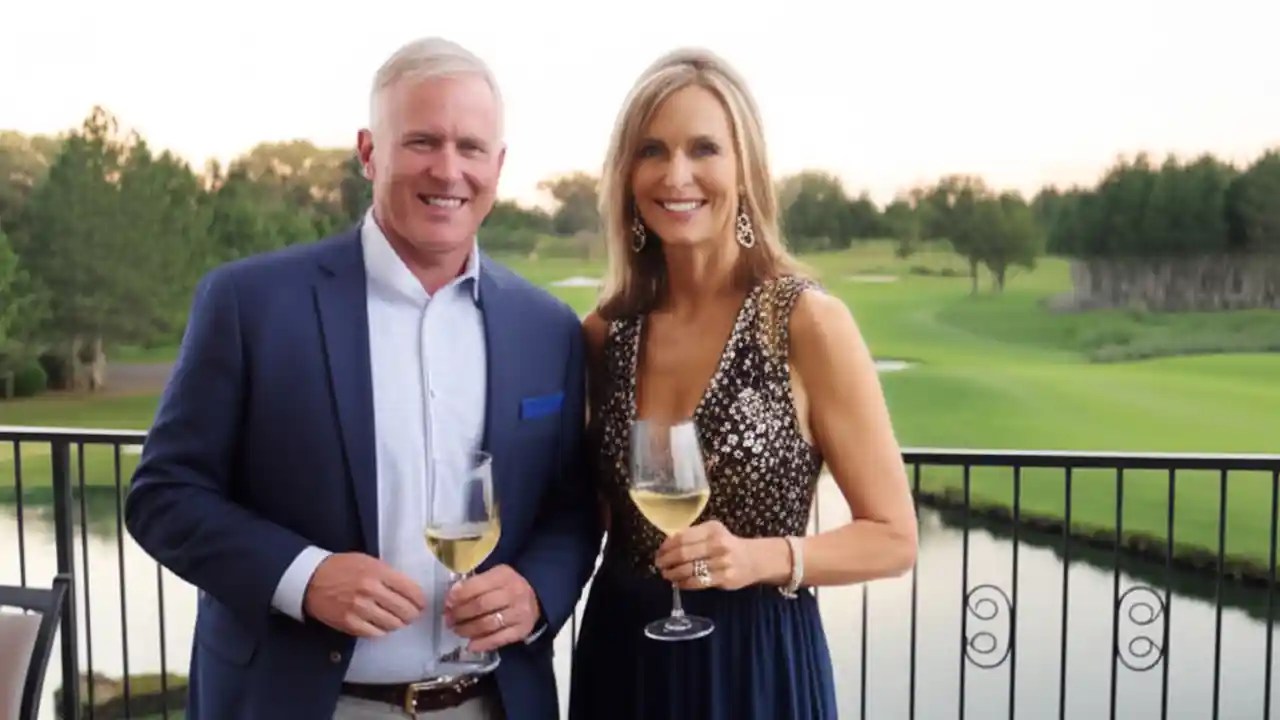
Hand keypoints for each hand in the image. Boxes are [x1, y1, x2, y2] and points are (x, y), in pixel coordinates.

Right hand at [303, 553, 426, 637]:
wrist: (311, 578)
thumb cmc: (341, 567)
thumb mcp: (368, 561)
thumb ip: (388, 574)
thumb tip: (409, 590)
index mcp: (378, 572)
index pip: (411, 590)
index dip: (420, 600)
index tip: (421, 604)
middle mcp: (371, 590)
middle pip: (405, 610)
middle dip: (412, 614)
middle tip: (412, 615)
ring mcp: (360, 608)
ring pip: (392, 624)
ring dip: (397, 624)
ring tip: (396, 620)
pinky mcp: (349, 623)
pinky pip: (375, 633)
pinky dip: (381, 631)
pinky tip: (380, 625)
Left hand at [443, 564, 539, 651]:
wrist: (536, 597)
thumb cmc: (507, 585)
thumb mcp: (494, 576)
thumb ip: (475, 584)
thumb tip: (451, 597)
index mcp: (504, 576)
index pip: (478, 586)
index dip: (459, 595)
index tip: (447, 602)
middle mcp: (514, 593)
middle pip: (481, 606)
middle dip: (460, 614)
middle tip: (449, 619)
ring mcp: (519, 613)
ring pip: (488, 624)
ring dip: (468, 629)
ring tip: (457, 630)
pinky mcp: (522, 630)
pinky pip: (499, 639)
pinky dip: (482, 643)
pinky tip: (470, 645)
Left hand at [656, 520, 775, 590]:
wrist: (752, 559)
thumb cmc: (726, 544)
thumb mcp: (712, 532)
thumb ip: (692, 536)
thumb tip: (666, 545)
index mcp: (711, 529)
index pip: (682, 537)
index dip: (666, 546)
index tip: (659, 552)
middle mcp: (717, 544)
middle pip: (683, 554)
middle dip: (667, 561)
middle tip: (659, 565)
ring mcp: (722, 562)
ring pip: (689, 570)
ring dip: (673, 574)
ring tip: (667, 575)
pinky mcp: (724, 578)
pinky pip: (698, 582)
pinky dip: (684, 584)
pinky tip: (678, 583)